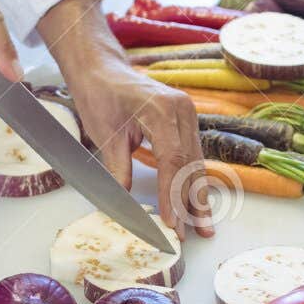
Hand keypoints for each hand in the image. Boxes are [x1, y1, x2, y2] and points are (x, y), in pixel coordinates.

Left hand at [36, 0, 212, 238]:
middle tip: (190, 234)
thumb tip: (124, 205)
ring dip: (199, 196)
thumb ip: (118, 170)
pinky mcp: (185, 122)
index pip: (172, 160)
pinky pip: (192, 156)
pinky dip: (193, 181)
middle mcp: (183, 110)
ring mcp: (188, 115)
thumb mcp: (105, 135)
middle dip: (190, 202)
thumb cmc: (100, 95)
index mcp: (163, 109)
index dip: (173, 195)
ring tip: (204, 227)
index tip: (172, 223)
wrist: (102, 69)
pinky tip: (197, 204)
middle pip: (190, 164)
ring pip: (196, 162)